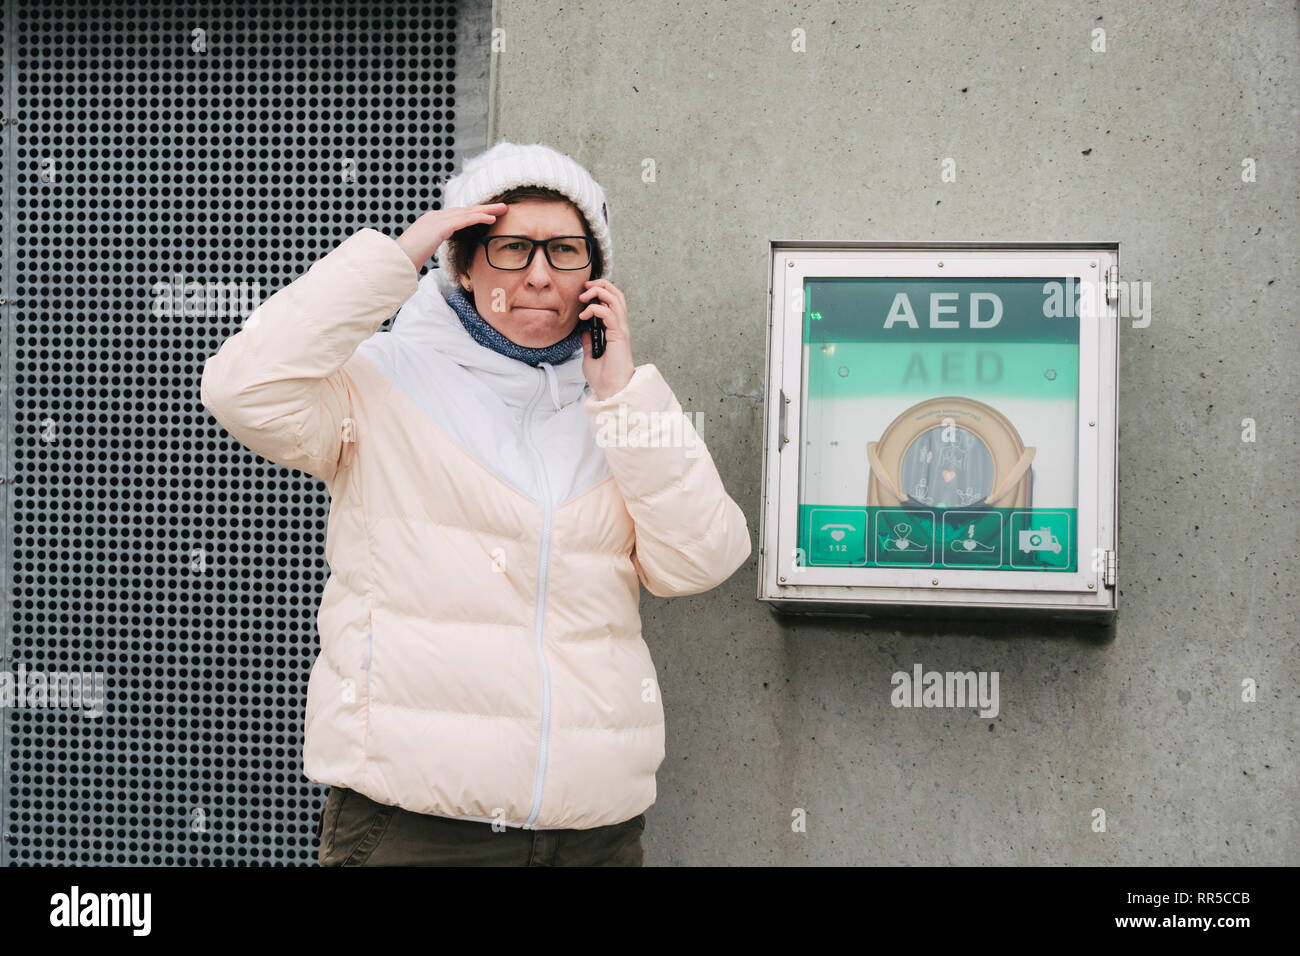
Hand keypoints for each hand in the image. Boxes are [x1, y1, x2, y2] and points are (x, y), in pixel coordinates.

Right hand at [394, 203, 508, 271]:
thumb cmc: (406, 259)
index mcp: (430, 221)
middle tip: (501, 207)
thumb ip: (429, 248)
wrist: (396, 259)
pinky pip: (464, 220)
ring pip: (467, 212)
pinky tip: (491, 219)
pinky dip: (479, 218)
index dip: (473, 213)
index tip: (487, 214)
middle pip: (464, 210)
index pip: (457, 215)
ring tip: (502, 209)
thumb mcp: (421, 251)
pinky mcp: (441, 226)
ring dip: (486, 210)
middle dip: (483, 208)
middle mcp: (434, 216)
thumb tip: (429, 256)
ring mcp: (437, 219)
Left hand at [579, 279, 635, 399]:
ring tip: (584, 296)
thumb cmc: (604, 378)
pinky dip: (595, 309)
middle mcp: (621, 328)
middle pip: (617, 295)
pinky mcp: (619, 336)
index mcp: (615, 331)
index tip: (584, 294)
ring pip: (615, 299)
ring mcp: (621, 330)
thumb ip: (588, 343)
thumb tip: (584, 332)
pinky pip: (608, 313)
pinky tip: (584, 315)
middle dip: (602, 285)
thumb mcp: (590, 357)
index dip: (601, 292)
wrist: (612, 390)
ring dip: (599, 292)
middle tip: (585, 287)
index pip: (613, 302)